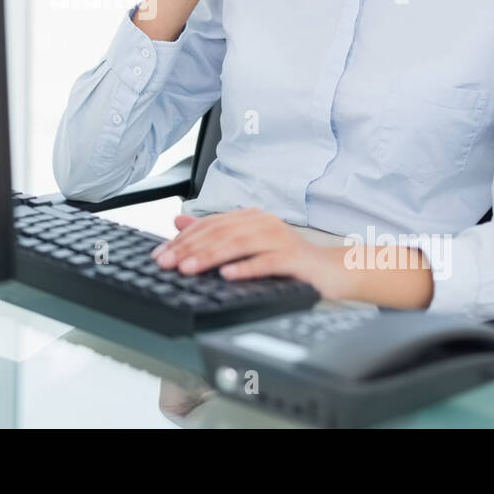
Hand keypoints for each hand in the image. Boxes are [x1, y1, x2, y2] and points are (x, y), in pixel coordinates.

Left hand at [151, 208, 354, 299]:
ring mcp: (281, 239)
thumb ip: (214, 232)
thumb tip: (179, 221)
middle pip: (220, 233)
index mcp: (250, 218)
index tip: (161, 255)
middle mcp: (264, 223)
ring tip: (188, 268)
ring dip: (210, 257)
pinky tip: (228, 275)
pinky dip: (246, 268)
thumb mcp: (248, 244)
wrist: (332, 270)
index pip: (210, 224)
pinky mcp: (294, 258)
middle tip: (167, 263)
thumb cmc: (289, 260)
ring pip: (239, 244)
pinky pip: (267, 262)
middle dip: (189, 248)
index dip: (183, 238)